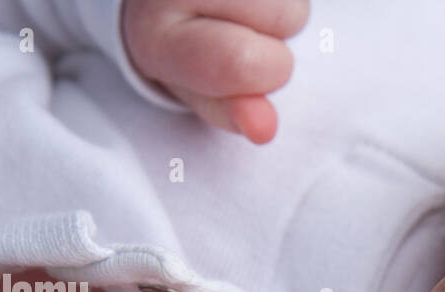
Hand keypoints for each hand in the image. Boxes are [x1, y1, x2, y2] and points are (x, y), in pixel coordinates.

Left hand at [122, 0, 308, 142]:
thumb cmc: (178, 45)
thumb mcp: (194, 87)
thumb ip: (229, 110)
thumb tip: (265, 127)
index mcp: (158, 36)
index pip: (240, 61)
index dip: (263, 73)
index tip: (246, 70)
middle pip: (286, 18)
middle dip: (275, 32)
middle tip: (236, 27)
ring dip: (279, 6)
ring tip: (240, 5)